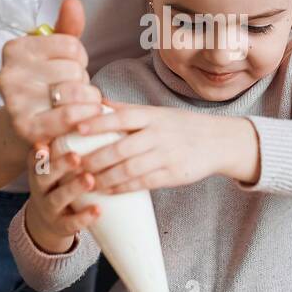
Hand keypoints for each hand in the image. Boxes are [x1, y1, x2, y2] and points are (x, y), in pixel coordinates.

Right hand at [0, 0, 104, 147]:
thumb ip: (67, 27)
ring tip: (77, 103)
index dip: (80, 58)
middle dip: (83, 81)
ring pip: (76, 92)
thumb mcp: (55, 53)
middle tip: (71, 90)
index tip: (69, 67)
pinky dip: (85, 116)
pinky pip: (69, 116)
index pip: (71, 45)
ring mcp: (15, 103)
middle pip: (74, 70)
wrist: (26, 126)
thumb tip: (72, 1)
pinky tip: (84, 117)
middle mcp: (9, 74)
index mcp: (15, 49)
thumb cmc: (45, 85)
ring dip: (88, 101)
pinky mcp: (26, 128)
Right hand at [23, 144, 102, 253]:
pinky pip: (71, 223)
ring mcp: (49, 207)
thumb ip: (68, 140)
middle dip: (60, 166)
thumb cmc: (60, 180)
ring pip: (58, 198)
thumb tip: (100, 104)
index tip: (44, 144)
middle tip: (76, 157)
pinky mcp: (60, 225)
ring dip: (73, 188)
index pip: (36, 157)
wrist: (49, 219)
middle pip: (44, 176)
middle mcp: (40, 186)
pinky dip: (84, 217)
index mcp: (39, 167)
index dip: (38, 152)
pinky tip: (99, 211)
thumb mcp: (57, 161)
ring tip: (90, 179)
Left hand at [61, 104, 259, 192]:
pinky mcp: (173, 174)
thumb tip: (95, 100)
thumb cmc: (180, 125)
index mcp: (151, 116)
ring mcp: (166, 155)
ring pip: (129, 169)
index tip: (77, 128)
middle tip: (74, 166)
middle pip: (120, 148)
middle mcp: (158, 134)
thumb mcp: (156, 112)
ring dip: (105, 178)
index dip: (98, 122)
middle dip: (95, 159)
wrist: (218, 141)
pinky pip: (143, 183)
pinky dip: (123, 188)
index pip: (121, 117)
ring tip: (87, 182)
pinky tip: (108, 191)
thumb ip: (126, 110)